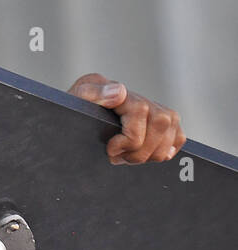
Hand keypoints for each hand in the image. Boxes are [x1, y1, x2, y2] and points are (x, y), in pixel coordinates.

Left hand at [68, 73, 185, 164]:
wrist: (72, 122)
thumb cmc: (72, 113)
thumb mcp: (73, 101)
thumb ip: (91, 92)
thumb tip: (119, 92)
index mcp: (118, 91)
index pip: (141, 110)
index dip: (130, 136)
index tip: (111, 149)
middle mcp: (140, 98)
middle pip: (162, 122)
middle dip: (141, 149)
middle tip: (118, 157)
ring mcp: (153, 111)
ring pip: (173, 132)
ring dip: (151, 154)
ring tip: (126, 157)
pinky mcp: (161, 126)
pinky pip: (178, 137)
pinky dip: (165, 151)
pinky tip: (145, 155)